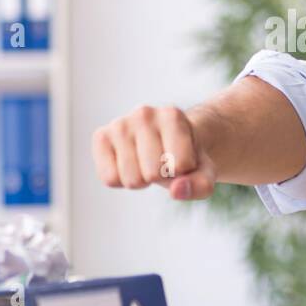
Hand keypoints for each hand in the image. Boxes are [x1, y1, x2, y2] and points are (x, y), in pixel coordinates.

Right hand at [92, 105, 215, 200]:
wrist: (166, 139)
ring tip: (147, 162)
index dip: (183, 171)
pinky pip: (110, 179)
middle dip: (161, 177)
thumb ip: (200, 185)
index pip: (180, 166)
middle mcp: (144, 114)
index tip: (182, 157)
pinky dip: (122, 181)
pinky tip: (130, 163)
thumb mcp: (204, 172)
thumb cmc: (186, 155)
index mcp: (173, 115)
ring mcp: (120, 124)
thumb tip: (176, 191)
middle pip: (153, 174)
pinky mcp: (101, 136)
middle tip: (163, 162)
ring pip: (131, 179)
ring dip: (142, 180)